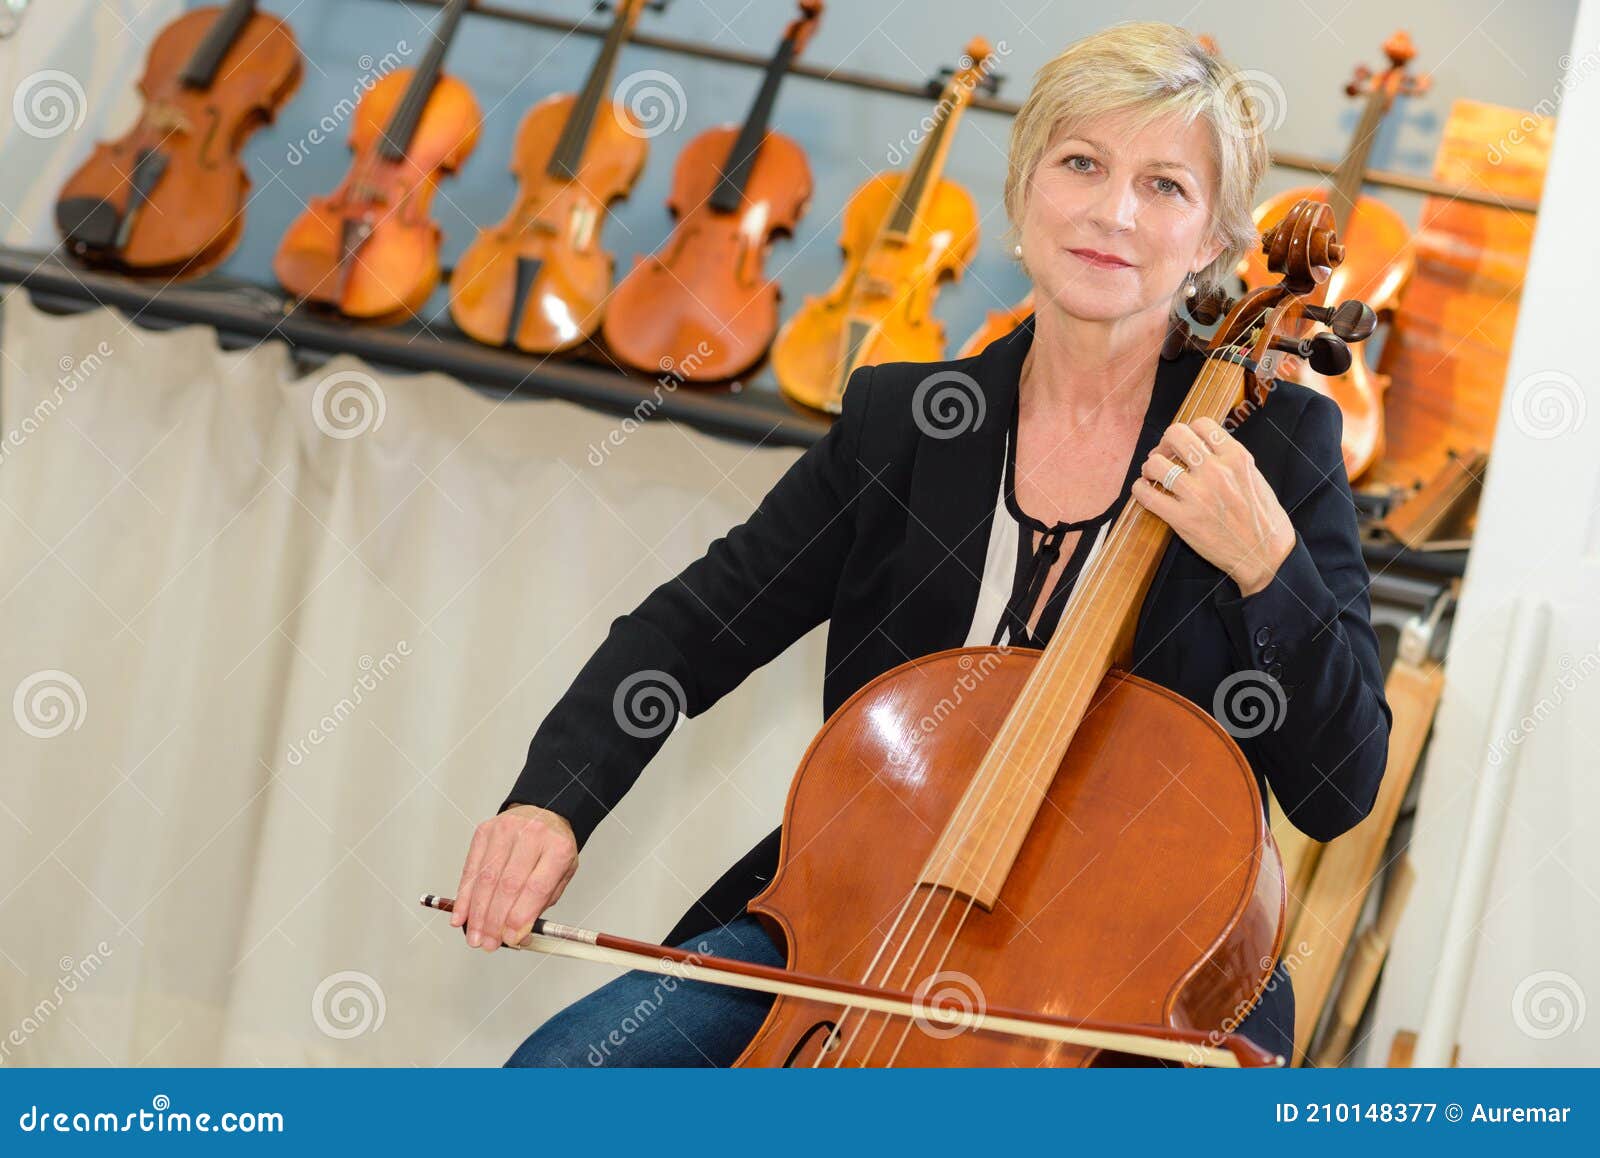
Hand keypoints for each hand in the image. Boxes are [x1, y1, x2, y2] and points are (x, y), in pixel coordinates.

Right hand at [451, 804, 578, 952]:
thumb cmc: (552, 846)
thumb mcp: (562, 873)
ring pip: (485, 879)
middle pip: (507, 885)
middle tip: (488, 944)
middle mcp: (531, 835)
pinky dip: (464, 897)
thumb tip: (519, 934)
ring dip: (477, 914)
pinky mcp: (484, 832)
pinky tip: (461, 915)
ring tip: (474, 936)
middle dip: (495, 921)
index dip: (519, 917)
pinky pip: (470, 869)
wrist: (543, 811)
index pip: (535, 887)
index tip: (511, 939)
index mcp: (557, 847)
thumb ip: (542, 903)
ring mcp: (505, 831)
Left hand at [1131, 417, 1295, 596]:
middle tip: (1164, 456)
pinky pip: (1146, 495)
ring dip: (1150, 467)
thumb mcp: (1254, 477)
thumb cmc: (1262, 519)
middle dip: (1165, 443)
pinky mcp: (1182, 519)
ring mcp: (1198, 495)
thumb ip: (1230, 458)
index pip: (1202, 424)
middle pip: (1175, 435)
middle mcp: (1216, 471)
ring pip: (1156, 463)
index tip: (1184, 444)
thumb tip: (1205, 444)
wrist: (1265, 556)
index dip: (1188, 431)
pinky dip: (1140, 489)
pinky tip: (1145, 491)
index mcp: (1236, 458)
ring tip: (1153, 475)